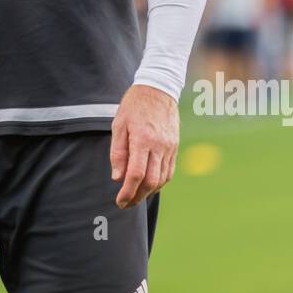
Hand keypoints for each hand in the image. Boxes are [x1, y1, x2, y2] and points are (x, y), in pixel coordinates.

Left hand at [110, 85, 179, 208]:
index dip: (128, 192)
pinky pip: (169, 171)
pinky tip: (149, 185)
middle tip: (126, 203)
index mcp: (142, 139)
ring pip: (162, 179)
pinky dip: (159, 182)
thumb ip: (118, 152)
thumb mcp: (119, 125)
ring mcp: (169, 147)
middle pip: (151, 181)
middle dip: (138, 196)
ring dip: (149, 192)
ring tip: (136, 196)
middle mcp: (159, 145)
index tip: (120, 201)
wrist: (158, 89)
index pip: (136, 174)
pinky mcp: (175, 146)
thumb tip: (118, 178)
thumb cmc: (134, 106)